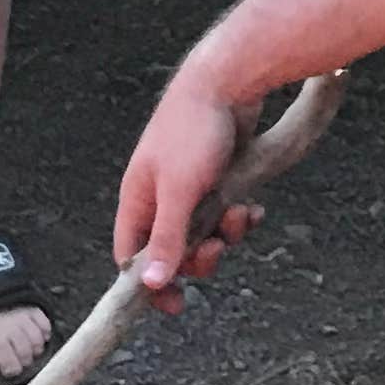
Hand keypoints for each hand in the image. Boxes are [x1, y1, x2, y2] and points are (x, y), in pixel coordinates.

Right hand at [113, 66, 275, 304]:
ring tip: (242, 215)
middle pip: (173, 248)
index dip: (150, 283)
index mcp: (138, 198)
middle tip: (219, 249)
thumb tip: (147, 285)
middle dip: (200, 256)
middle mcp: (159, 195)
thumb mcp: (179, 192)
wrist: (228, 80)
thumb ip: (165, 239)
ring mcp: (190, 186)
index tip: (176, 304)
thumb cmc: (193, 130)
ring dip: (226, 233)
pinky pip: (226, 211)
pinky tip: (253, 209)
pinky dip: (240, 216)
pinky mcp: (217, 176)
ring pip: (205, 231)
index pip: (131, 255)